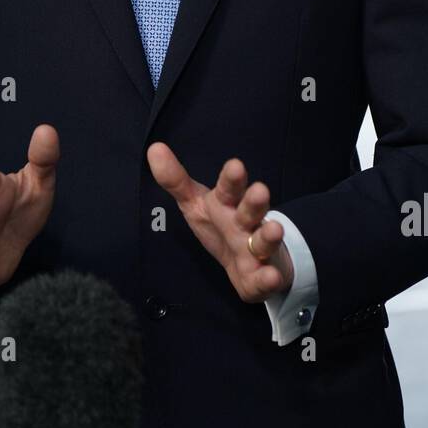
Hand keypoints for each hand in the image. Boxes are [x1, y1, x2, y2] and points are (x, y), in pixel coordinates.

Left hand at [146, 143, 292, 301]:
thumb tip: (154, 148)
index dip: (232, 179)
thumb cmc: (222, 227)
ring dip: (269, 235)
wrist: (254, 262)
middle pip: (250, 210)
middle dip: (254, 202)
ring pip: (264, 240)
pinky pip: (265, 279)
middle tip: (260, 190)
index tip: (235, 165)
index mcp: (228, 204)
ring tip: (274, 229)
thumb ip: (176, 180)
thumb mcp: (195, 204)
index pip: (229, 189)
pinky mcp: (260, 277)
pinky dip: (268, 278)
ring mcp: (256, 249)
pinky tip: (271, 277)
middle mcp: (245, 223)